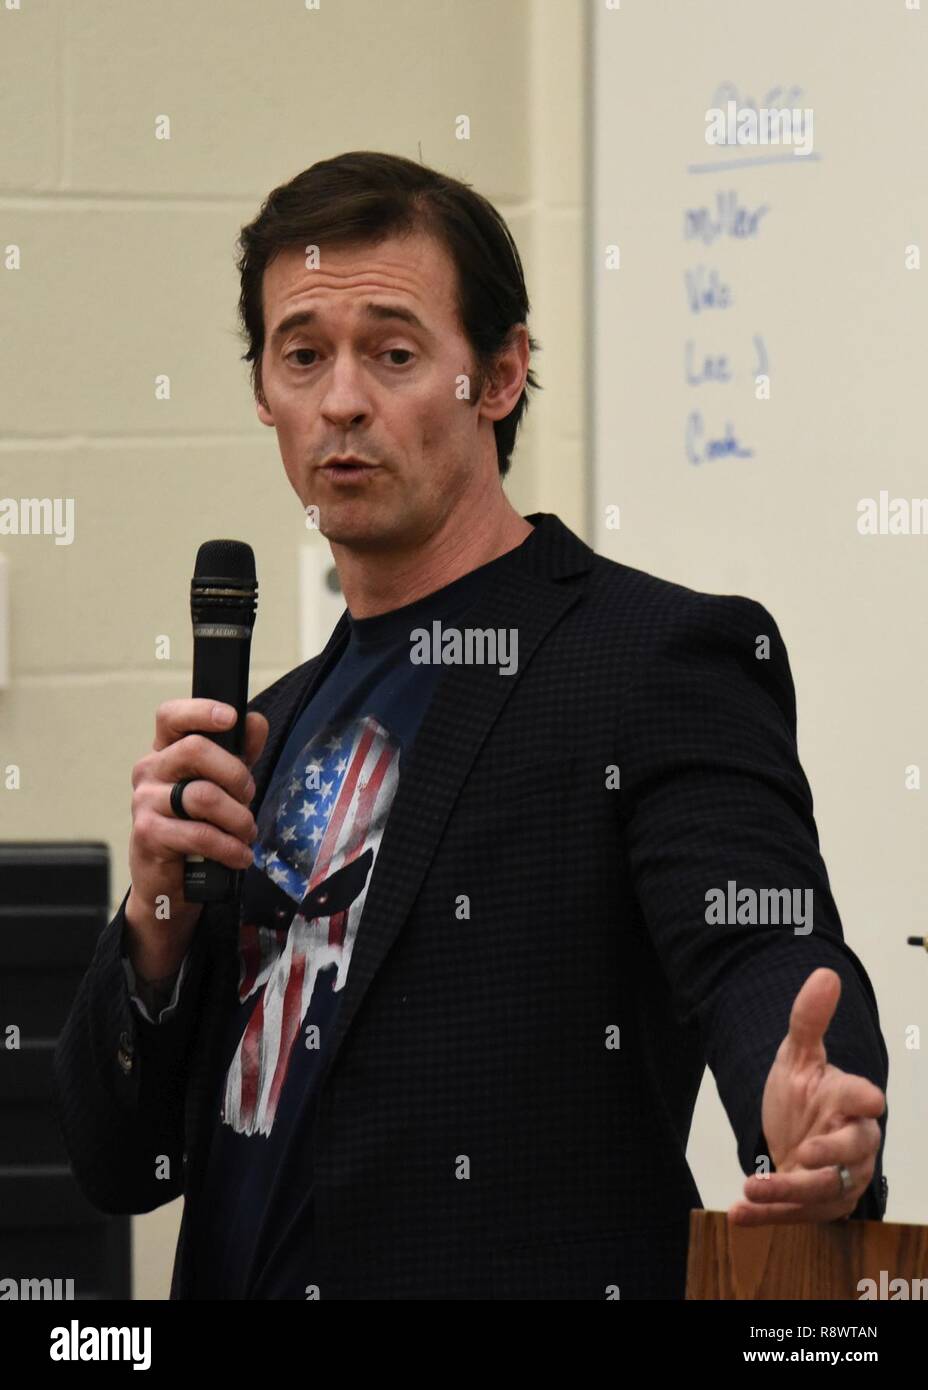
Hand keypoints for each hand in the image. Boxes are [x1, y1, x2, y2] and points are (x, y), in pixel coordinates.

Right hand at [125, 700, 268, 975]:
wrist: (170, 881)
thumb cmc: (196, 824)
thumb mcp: (222, 785)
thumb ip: (239, 753)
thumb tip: (256, 721)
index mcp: (165, 751)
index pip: (171, 716)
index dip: (200, 711)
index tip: (231, 718)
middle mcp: (149, 771)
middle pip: (195, 750)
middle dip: (235, 774)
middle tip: (249, 795)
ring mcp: (144, 801)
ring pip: (203, 796)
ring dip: (238, 818)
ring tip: (246, 832)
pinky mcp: (148, 834)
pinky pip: (199, 834)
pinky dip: (229, 847)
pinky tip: (239, 855)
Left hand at [727, 967, 884, 1225]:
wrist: (794, 1136)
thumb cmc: (805, 1096)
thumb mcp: (798, 1056)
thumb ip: (809, 1019)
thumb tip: (825, 973)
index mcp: (849, 1102)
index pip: (866, 1099)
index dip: (867, 1099)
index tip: (868, 1099)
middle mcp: (850, 1144)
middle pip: (854, 1152)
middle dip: (832, 1156)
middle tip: (804, 1153)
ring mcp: (835, 1178)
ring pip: (822, 1189)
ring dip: (786, 1191)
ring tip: (750, 1188)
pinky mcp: (814, 1205)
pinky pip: (793, 1214)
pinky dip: (765, 1216)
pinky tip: (737, 1214)